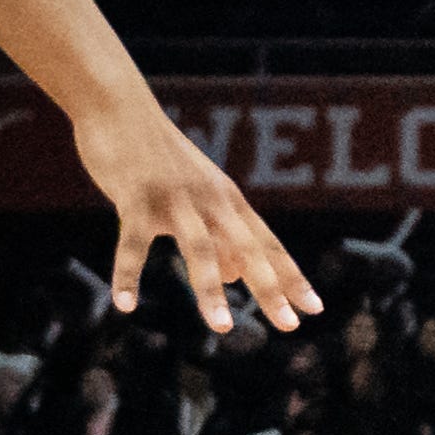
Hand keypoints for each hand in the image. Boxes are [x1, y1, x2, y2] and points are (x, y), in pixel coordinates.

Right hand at [72, 91, 320, 331]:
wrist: (119, 107)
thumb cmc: (160, 157)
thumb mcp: (199, 194)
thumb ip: (220, 234)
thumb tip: (239, 277)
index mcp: (229, 202)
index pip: (269, 246)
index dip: (292, 277)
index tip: (315, 309)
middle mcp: (210, 202)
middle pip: (248, 251)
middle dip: (270, 290)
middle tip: (289, 326)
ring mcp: (175, 200)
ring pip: (201, 250)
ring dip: (212, 290)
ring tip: (223, 328)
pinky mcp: (136, 198)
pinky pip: (133, 244)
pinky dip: (128, 275)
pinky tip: (124, 305)